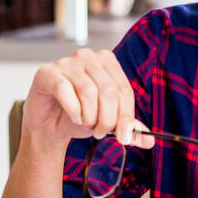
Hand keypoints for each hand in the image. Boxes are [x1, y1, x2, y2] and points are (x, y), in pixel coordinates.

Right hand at [22, 48, 154, 160]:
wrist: (49, 125)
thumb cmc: (79, 116)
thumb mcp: (108, 122)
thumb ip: (129, 128)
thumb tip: (150, 141)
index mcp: (107, 61)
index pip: (124, 90)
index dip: (126, 116)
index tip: (124, 137)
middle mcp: (88, 56)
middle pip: (109, 90)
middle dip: (107, 119)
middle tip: (100, 132)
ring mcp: (66, 62)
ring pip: (89, 92)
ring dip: (89, 117)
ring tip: (86, 124)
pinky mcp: (47, 72)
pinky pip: (65, 90)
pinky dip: (73, 110)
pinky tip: (73, 117)